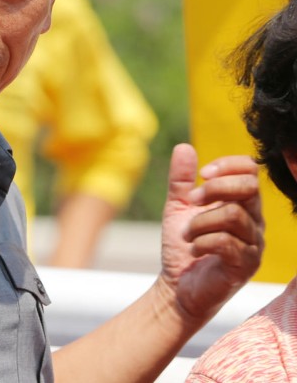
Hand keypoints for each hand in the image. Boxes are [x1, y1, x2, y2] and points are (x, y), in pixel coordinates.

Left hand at [158, 144, 263, 323]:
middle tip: (191, 202)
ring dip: (200, 222)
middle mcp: (254, 221)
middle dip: (214, 189)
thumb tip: (183, 147)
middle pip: (249, 188)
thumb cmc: (183, 246)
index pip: (250, 170)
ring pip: (233, 216)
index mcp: (242, 203)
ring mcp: (253, 244)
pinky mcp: (246, 265)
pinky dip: (202, 242)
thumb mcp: (178, 207)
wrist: (178, 285)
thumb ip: (180, 180)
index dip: (227, 165)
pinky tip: (193, 249)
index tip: (202, 174)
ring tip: (186, 235)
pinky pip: (227, 242)